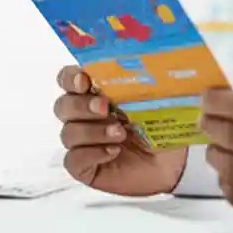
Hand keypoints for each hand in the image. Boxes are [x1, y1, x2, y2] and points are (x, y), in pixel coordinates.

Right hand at [53, 65, 185, 195]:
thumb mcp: (153, 101)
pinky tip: (113, 151)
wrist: (169, 162)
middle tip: (105, 108)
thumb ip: (139, 84)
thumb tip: (143, 65)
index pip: (69, 80)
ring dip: (93, 131)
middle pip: (63, 106)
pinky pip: (73, 160)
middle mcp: (83, 117)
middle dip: (81, 105)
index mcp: (95, 93)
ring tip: (120, 134)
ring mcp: (81, 143)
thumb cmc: (158, 127)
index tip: (84, 80)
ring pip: (68, 133)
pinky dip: (92, 154)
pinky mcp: (83, 167)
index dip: (70, 78)